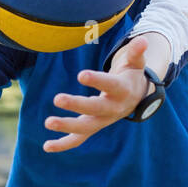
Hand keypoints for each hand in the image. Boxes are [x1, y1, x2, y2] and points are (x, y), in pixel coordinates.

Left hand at [43, 35, 152, 152]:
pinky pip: (78, 139)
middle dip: (76, 105)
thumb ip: (136, 52)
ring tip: (48, 122)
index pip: (110, 86)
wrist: (136, 97)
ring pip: (85, 128)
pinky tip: (46, 146)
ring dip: (66, 127)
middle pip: (95, 109)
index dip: (97, 81)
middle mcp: (113, 109)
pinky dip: (63, 144)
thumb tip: (141, 40)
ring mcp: (102, 121)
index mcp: (122, 91)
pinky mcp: (93, 128)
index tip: (81, 74)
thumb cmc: (131, 74)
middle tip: (57, 98)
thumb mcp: (136, 62)